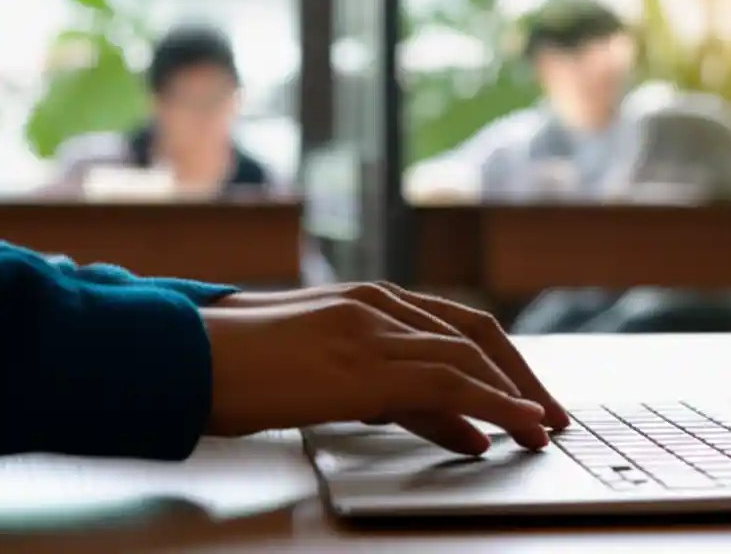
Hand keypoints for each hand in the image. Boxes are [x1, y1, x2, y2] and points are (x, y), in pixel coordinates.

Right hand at [202, 283, 567, 454]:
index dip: (501, 362)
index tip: (528, 396)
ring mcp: (372, 330)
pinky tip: (516, 426)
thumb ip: (395, 397)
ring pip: (470, 357)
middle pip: (477, 334)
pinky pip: (448, 382)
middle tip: (551, 414)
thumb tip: (461, 428)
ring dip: (515, 395)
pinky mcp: (363, 362)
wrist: (179, 358)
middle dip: (521, 376)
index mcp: (369, 300)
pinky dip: (493, 403)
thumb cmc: (239, 370)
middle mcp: (379, 306)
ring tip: (543, 430)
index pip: (457, 326)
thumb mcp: (326, 378)